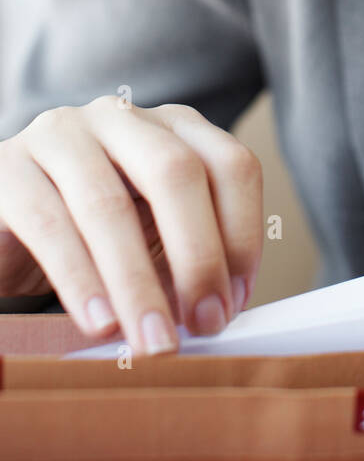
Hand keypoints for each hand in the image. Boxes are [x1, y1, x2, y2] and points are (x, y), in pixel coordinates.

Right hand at [0, 97, 262, 354]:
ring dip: (137, 284)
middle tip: (205, 324)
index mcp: (171, 127)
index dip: (243, 234)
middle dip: (198, 254)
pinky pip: (48, 224)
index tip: (235, 302)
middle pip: (177, 172)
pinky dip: (80, 280)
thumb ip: (187, 259)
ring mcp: (60, 135)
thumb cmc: (89, 236)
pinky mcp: (6, 168)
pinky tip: (100, 324)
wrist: (4, 229)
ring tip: (154, 342)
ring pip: (109, 204)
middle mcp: (120, 118)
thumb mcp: (150, 237)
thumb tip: (223, 308)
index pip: (231, 164)